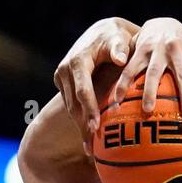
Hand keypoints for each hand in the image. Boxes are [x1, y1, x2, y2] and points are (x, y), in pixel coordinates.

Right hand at [53, 17, 141, 156]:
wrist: (102, 33)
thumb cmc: (115, 37)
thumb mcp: (118, 39)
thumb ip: (119, 48)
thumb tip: (120, 58)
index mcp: (78, 61)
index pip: (83, 90)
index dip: (89, 109)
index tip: (95, 126)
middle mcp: (65, 70)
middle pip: (73, 104)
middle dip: (82, 126)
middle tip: (92, 148)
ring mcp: (62, 77)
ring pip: (70, 108)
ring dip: (80, 128)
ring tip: (91, 150)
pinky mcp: (63, 83)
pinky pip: (71, 106)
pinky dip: (79, 121)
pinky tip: (89, 139)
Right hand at [112, 17, 181, 119]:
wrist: (161, 23)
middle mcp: (176, 49)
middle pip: (181, 74)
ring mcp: (156, 50)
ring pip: (152, 73)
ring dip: (149, 92)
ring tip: (148, 110)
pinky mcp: (139, 52)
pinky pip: (130, 71)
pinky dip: (123, 85)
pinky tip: (116, 102)